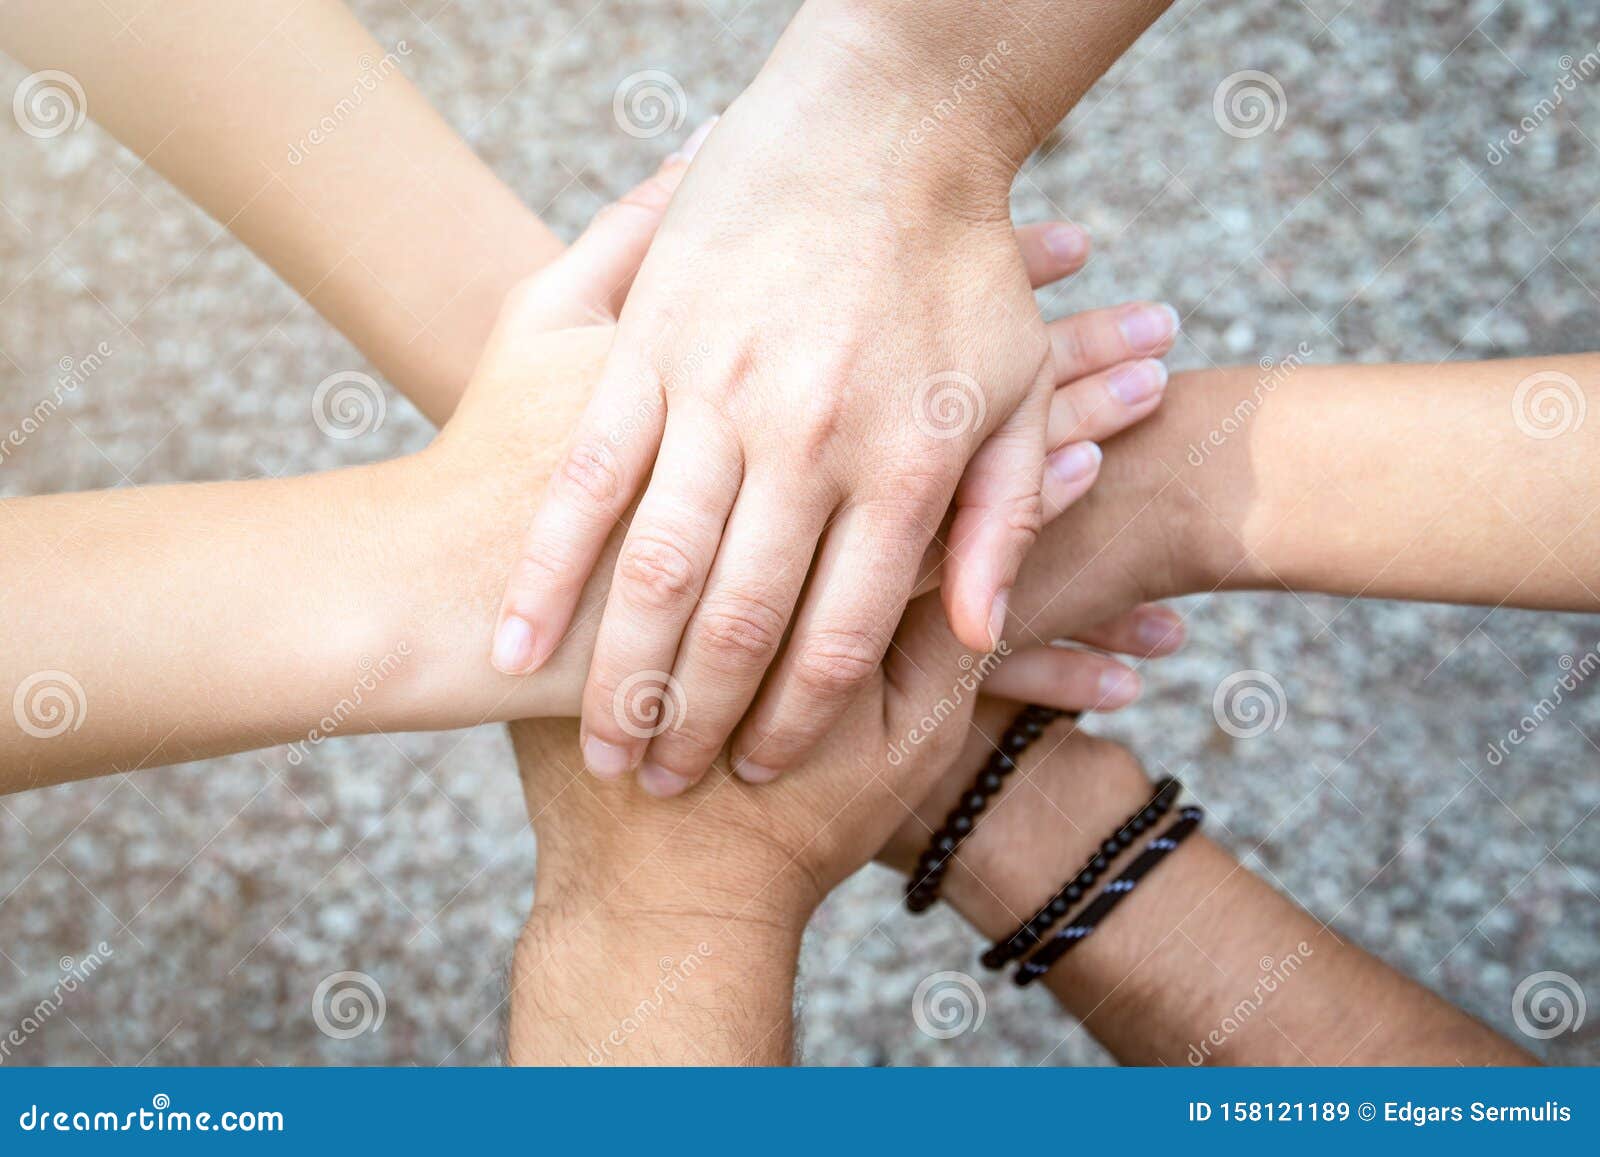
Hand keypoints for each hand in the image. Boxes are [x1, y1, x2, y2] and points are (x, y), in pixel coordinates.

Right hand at [490, 91, 1180, 791]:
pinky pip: (584, 483)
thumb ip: (1002, 514)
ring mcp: (714, 396)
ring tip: (601, 754)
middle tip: (667, 791)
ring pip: (659, 572)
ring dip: (623, 677)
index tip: (762, 774)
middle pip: (743, 624)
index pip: (841, 637)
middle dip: (701, 725)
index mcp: (893, 465)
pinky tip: (514, 648)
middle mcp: (802, 441)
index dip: (797, 720)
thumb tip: (979, 630)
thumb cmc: (958, 257)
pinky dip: (547, 574)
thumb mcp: (1012, 385)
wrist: (882, 113)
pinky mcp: (640, 354)